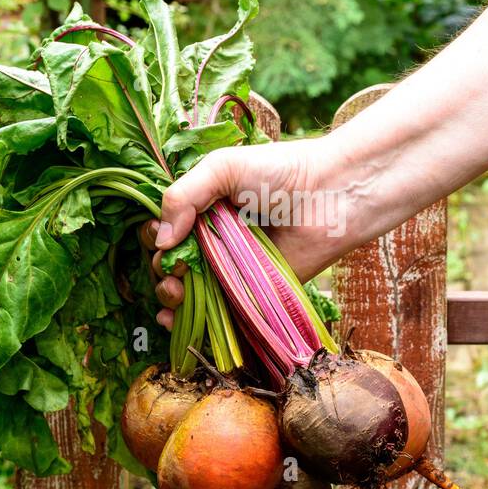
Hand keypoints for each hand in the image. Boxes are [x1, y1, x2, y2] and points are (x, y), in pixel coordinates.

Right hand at [139, 134, 360, 323]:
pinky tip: (175, 320)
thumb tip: (163, 242)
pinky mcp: (250, 293)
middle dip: (161, 269)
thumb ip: (184, 195)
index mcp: (204, 207)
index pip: (164, 228)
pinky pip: (217, 311)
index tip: (163, 239)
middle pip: (169, 262)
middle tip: (174, 268)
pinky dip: (191, 320)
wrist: (331, 196)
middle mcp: (213, 238)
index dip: (156, 237)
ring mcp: (231, 267)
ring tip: (176, 292)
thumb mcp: (223, 168)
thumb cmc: (280, 172)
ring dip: (170, 295)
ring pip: (187, 290)